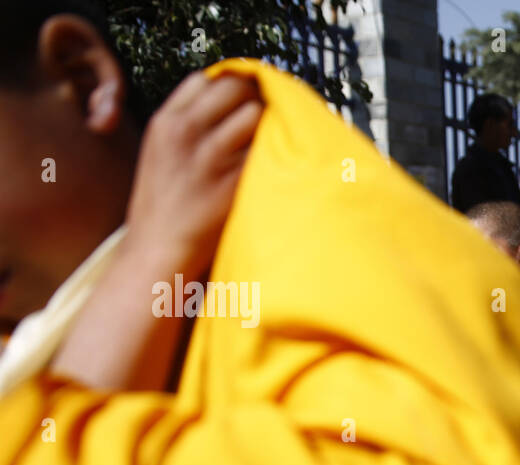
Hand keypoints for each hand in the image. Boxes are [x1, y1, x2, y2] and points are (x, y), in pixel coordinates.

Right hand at [123, 72, 262, 282]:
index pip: (205, 79)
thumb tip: (226, 103)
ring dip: (270, 122)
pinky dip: (277, 151)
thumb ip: (186, 124)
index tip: (242, 98)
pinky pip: (267, 150)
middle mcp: (187, 132)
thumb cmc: (164, 204)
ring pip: (256, 113)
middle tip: (266, 115)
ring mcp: (212, 157)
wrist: (158, 249)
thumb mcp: (160, 152)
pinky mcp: (236, 182)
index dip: (229, 85)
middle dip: (255, 97)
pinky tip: (278, 164)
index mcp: (166, 121)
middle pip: (235, 88)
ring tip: (273, 139)